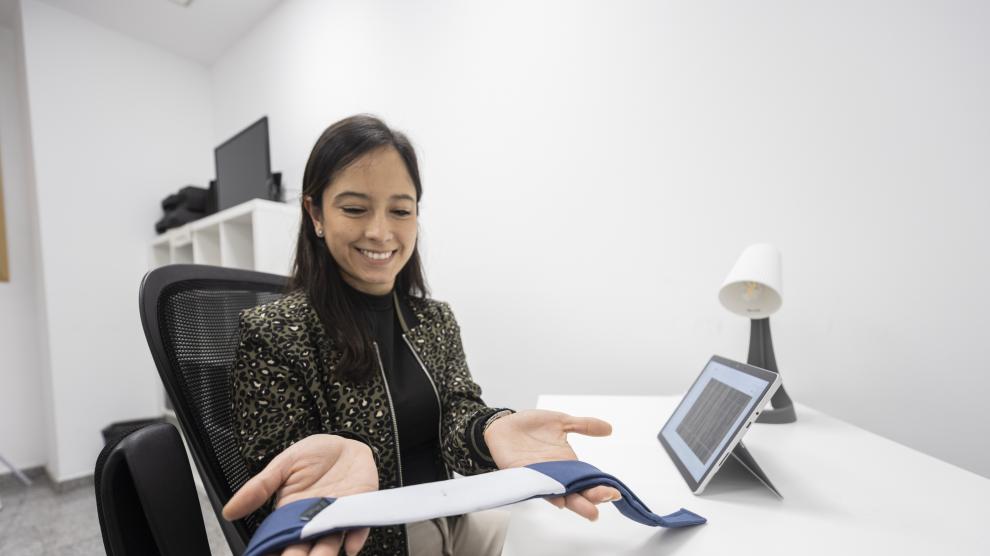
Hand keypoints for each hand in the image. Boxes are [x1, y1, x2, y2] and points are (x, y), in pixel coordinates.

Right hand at [222, 434, 378, 555]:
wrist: (346, 442)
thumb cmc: (315, 454)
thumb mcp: (282, 465)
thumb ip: (259, 488)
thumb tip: (229, 511)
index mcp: (291, 511)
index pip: (279, 538)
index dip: (273, 549)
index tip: (268, 554)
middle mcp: (314, 519)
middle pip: (304, 546)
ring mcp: (336, 515)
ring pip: (330, 542)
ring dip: (325, 554)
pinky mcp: (358, 508)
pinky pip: (358, 527)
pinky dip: (356, 537)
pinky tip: (350, 546)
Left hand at [483, 409, 621, 520]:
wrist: (503, 424)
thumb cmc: (531, 426)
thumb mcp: (561, 421)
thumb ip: (584, 425)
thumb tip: (609, 428)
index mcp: (567, 463)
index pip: (587, 480)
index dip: (601, 487)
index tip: (614, 492)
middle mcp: (555, 473)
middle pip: (576, 492)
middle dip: (590, 499)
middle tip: (604, 502)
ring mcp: (539, 476)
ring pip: (559, 494)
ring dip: (573, 502)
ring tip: (588, 511)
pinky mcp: (522, 474)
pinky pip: (535, 486)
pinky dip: (546, 492)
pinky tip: (558, 500)